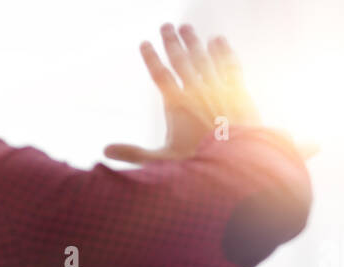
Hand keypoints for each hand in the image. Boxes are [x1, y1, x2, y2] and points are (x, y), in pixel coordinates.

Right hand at [105, 23, 261, 162]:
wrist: (236, 161)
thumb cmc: (198, 163)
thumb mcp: (162, 160)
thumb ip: (134, 153)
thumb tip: (104, 151)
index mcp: (177, 104)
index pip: (159, 74)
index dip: (150, 57)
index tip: (144, 43)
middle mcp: (196, 90)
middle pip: (181, 59)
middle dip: (171, 42)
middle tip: (165, 26)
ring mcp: (219, 88)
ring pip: (204, 57)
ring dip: (194, 41)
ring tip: (186, 28)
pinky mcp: (239, 91)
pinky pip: (229, 64)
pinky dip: (223, 51)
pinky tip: (218, 40)